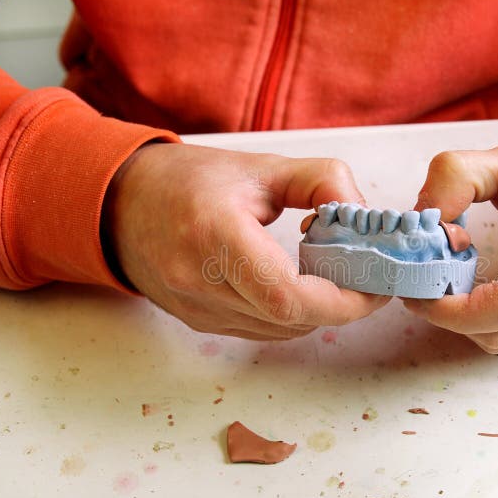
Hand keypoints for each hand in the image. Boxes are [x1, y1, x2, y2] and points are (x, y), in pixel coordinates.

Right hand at [103, 143, 388, 339]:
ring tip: (332, 276)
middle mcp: (199, 281)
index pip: (286, 295)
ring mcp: (196, 309)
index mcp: (214, 234)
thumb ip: (322, 182)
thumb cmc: (192, 181)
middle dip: (340, 306)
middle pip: (290, 320)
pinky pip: (261, 331)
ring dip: (317, 311)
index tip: (376, 286)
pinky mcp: (198, 322)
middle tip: (367, 279)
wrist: (122, 206)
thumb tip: (364, 218)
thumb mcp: (262, 166)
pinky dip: (291, 315)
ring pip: (280, 332)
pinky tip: (297, 285)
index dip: (341, 301)